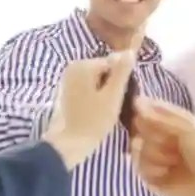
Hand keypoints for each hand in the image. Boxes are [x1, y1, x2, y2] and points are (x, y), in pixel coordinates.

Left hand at [43, 51, 135, 169]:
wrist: (68, 144)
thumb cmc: (93, 121)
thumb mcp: (113, 95)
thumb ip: (122, 71)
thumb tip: (129, 51)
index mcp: (83, 65)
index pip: (114, 63)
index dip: (122, 80)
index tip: (122, 98)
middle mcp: (73, 67)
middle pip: (104, 71)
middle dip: (112, 86)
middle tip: (114, 107)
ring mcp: (67, 80)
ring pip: (96, 81)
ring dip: (104, 93)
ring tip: (105, 112)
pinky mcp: (65, 92)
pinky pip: (87, 89)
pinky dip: (94, 98)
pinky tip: (95, 113)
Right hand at [130, 97, 194, 195]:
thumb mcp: (189, 129)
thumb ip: (161, 116)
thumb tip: (136, 100)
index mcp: (175, 123)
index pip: (150, 111)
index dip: (146, 114)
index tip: (147, 117)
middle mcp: (164, 139)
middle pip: (140, 129)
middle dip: (153, 135)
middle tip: (172, 144)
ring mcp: (158, 159)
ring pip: (138, 149)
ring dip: (155, 154)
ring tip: (174, 161)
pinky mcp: (154, 179)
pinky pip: (139, 169)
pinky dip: (152, 170)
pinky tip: (166, 173)